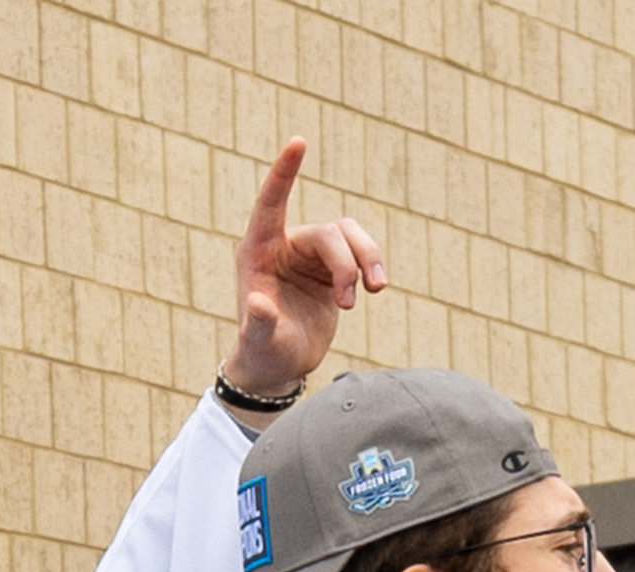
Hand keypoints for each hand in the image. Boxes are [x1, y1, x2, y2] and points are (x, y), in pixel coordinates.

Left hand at [220, 139, 387, 403]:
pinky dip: (373, 266)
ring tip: (376, 293)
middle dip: (347, 264)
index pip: (271, 203)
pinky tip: (376, 289)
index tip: (298, 141)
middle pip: (329, 233)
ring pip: (350, 236)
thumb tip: (259, 305)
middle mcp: (285, 246)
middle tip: (349, 303)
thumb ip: (259, 324)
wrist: (278, 368)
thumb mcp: (259, 342)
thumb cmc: (261, 354)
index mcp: (259, 252)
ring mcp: (311, 255)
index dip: (284, 173)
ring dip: (368, 260)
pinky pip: (362, 252)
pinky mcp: (333, 268)